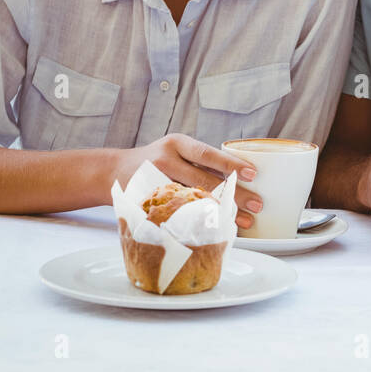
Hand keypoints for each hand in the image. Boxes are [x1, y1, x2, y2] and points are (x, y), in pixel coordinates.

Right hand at [111, 133, 261, 230]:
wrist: (113, 171)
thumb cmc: (156, 161)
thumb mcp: (175, 150)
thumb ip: (200, 161)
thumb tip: (241, 178)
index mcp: (176, 144)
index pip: (207, 154)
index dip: (231, 164)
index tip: (252, 174)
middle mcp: (165, 161)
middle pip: (205, 180)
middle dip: (234, 194)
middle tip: (257, 204)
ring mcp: (155, 183)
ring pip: (194, 200)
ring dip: (222, 211)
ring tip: (244, 221)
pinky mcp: (148, 204)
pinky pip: (178, 215)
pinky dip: (200, 221)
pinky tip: (216, 227)